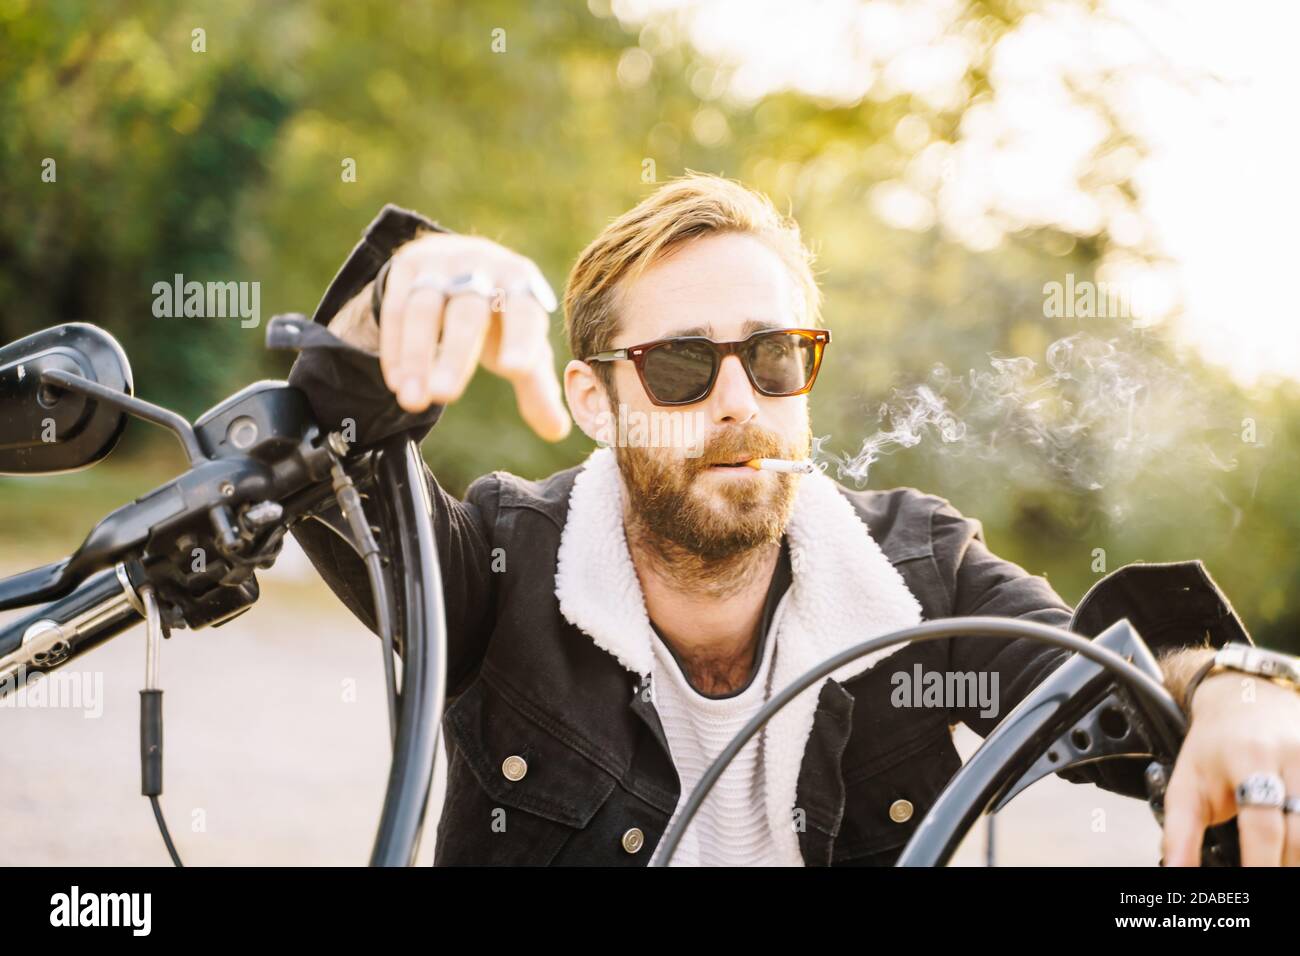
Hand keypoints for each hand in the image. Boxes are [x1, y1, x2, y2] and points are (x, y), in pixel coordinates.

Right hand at [358, 231, 569, 440]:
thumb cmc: (498, 313)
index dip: (521, 338)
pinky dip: (394, 348)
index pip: (525, 310)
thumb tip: (557, 431)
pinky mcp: (408, 267)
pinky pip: (396, 309)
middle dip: (455, 355)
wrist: (455, 262)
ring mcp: (441, 264)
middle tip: (444, 396)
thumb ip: (536, 385)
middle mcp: (483, 267)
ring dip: (415, 357)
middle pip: (467, 312)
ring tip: (413, 401)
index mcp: (522, 283)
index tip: (516, 370)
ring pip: (424, 310)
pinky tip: (398, 383)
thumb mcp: (520, 342)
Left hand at [1162, 671, 1299, 865]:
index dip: (1260, 863)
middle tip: (1266, 879)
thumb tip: (1177, 871)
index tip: (1252, 882)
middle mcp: (1290, 758)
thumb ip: (1181, 832)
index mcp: (1248, 758)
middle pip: (1299, 832)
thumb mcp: (1186, 782)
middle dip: (1284, 865)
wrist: (1244, 698)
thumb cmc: (1213, 746)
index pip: (1262, 824)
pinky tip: (1293, 848)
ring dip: (1299, 855)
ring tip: (1278, 865)